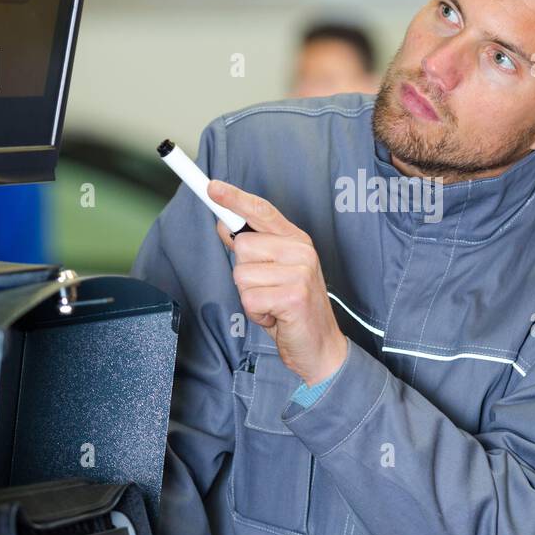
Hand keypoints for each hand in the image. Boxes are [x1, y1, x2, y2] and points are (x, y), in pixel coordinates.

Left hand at [208, 179, 347, 386]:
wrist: (321, 347)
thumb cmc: (294, 310)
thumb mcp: (274, 273)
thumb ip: (254, 249)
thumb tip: (224, 225)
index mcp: (297, 241)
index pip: (262, 211)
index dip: (235, 198)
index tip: (212, 187)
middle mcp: (301, 251)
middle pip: (242, 246)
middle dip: (245, 274)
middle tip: (267, 290)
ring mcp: (300, 272)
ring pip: (242, 275)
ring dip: (250, 297)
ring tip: (272, 305)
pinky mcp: (294, 296)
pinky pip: (249, 299)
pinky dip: (256, 314)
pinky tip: (275, 317)